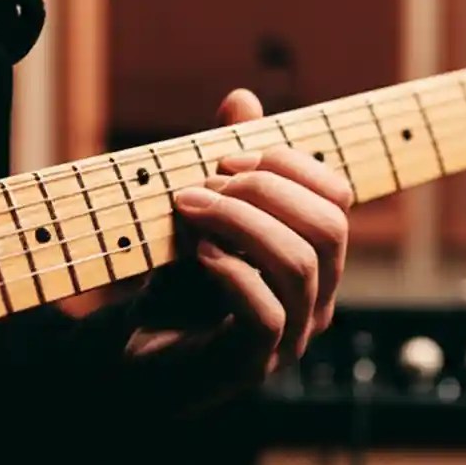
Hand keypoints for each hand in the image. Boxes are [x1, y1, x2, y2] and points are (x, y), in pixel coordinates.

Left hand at [119, 89, 351, 415]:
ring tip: (188, 206)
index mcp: (314, 258)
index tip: (227, 154)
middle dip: (267, 189)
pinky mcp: (252, 366)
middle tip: (206, 180)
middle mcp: (316, 300)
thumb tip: (243, 99)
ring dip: (241, 222)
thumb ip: (226, 163)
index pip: (338, 197)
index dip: (290, 164)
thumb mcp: (200, 216)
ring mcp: (290, 338)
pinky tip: (196, 253)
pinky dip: (231, 272)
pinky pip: (266, 314)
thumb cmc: (173, 289)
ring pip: (300, 264)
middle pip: (330, 227)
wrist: (127, 359)